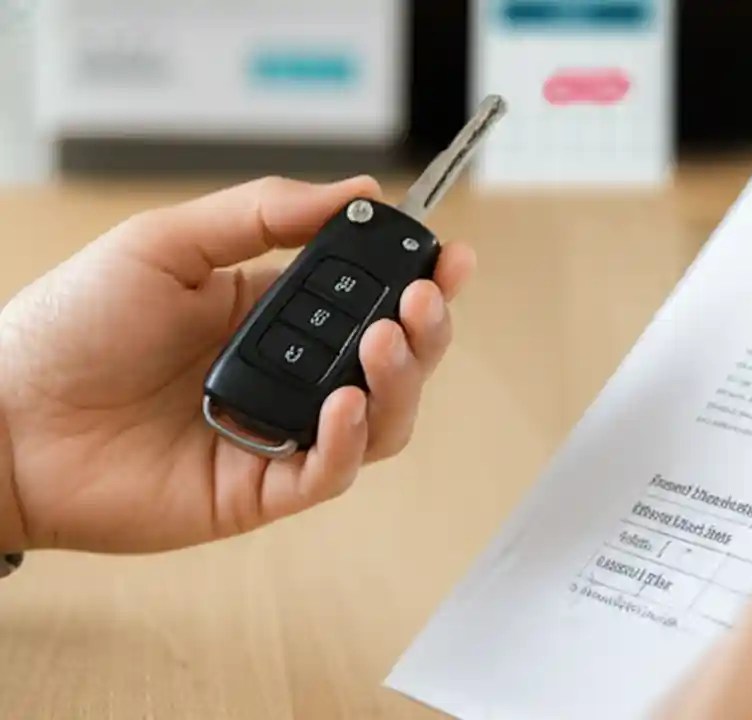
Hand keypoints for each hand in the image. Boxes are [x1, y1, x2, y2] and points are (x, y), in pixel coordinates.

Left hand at [0, 176, 474, 553]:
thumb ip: (262, 213)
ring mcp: (279, 432)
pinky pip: (330, 471)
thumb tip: (355, 191)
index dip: (420, 278)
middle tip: (426, 296)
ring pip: (382, 419)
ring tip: (386, 340)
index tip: (449, 253)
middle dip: (427, 328)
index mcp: (272, 312)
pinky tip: (344, 404)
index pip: (370, 297)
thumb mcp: (166, 244)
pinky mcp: (261, 489)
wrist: (4, 418)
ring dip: (402, 380)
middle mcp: (288, 373)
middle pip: (394, 359)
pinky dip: (350, 440)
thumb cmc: (66, 329)